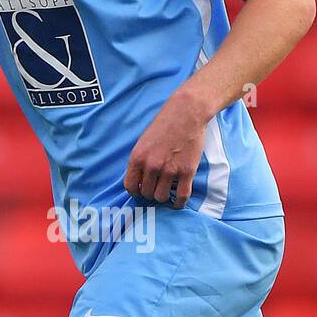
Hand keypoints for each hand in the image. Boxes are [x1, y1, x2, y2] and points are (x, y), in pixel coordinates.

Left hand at [123, 91, 207, 207]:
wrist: (186, 113)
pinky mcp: (186, 172)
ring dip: (164, 196)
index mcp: (138, 158)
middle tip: (157, 187)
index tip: (142, 190)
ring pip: (161, 197)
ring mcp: (170, 170)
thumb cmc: (164, 125)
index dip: (136, 191)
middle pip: (146, 194)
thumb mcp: (143, 141)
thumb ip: (140, 161)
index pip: (130, 187)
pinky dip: (178, 204)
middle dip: (151, 193)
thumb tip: (138, 181)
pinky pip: (181, 197)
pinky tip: (177, 202)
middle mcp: (152, 166)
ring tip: (167, 189)